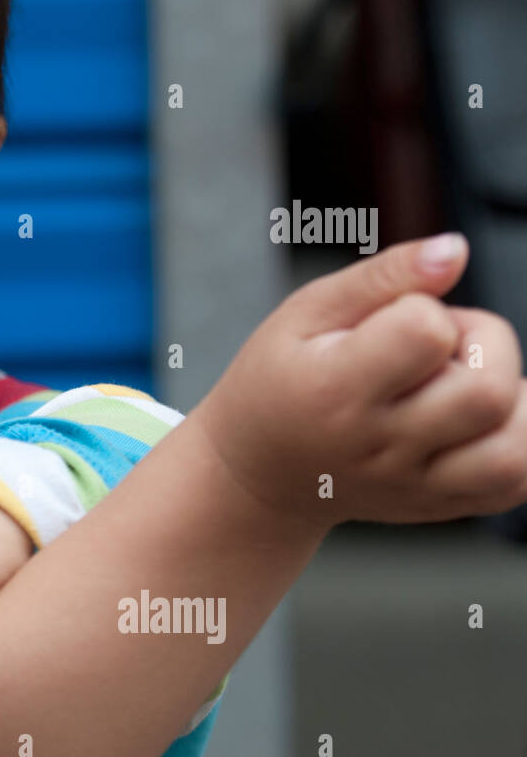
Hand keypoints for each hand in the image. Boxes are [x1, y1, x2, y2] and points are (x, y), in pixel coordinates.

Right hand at [193, 233, 526, 525]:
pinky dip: (514, 440)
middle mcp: (378, 447)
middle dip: (483, 345)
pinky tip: (476, 418)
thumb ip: (383, 276)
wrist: (255, 473)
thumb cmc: (279, 381)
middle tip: (437, 347)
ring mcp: (411, 485)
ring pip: (513, 451)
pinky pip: (513, 483)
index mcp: (335, 390)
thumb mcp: (304, 313)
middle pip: (488, 392)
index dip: (425, 308)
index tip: (389, 320)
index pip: (428, 332)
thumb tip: (456, 250)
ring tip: (462, 384)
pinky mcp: (436, 506)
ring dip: (510, 401)